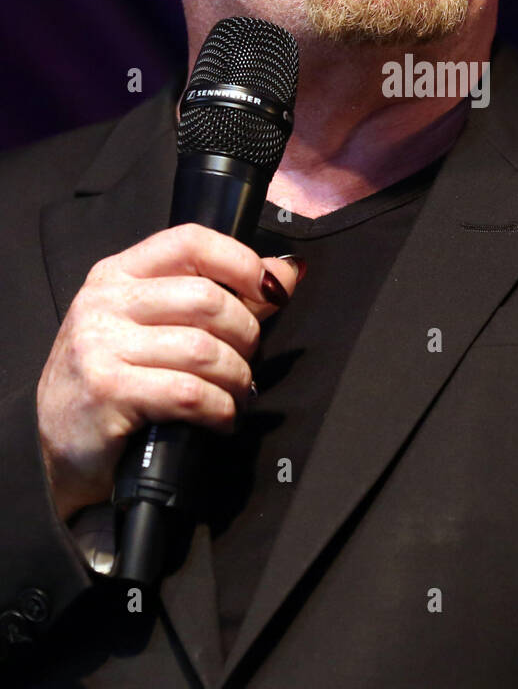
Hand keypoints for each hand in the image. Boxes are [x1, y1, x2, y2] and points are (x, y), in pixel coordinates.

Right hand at [36, 224, 303, 522]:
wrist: (60, 447)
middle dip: (245, 336)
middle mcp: (105, 302)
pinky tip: (220, 418)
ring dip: (237, 379)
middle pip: (207, 300)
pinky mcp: (107, 391)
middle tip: (247, 363)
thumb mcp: (156, 326)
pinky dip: (220, 409)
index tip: (270, 290)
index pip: (190, 241)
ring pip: (204, 350)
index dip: (241, 261)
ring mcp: (101, 345)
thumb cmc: (115, 381)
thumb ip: (220, 294)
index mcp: (118, 274)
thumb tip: (286, 272)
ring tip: (237, 395)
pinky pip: (189, 393)